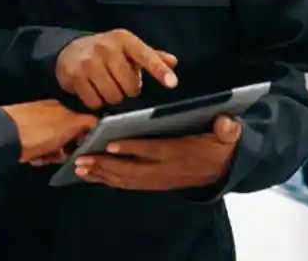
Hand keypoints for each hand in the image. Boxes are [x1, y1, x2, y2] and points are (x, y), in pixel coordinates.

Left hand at [1, 100, 97, 163]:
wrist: (6, 136)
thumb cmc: (42, 130)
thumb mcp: (70, 124)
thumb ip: (87, 122)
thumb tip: (99, 122)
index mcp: (60, 107)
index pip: (79, 121)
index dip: (84, 136)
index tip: (85, 148)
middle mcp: (48, 114)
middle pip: (65, 135)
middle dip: (67, 148)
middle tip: (66, 156)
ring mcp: (34, 126)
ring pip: (52, 145)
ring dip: (53, 154)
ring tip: (49, 158)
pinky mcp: (22, 139)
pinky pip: (38, 151)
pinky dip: (40, 156)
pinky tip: (37, 159)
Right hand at [55, 29, 178, 109]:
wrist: (71, 49)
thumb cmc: (108, 51)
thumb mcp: (129, 49)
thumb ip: (152, 57)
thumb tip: (173, 62)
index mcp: (125, 40)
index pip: (146, 56)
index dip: (159, 71)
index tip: (172, 83)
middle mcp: (107, 48)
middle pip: (130, 86)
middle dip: (128, 89)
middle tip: (120, 81)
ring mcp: (89, 61)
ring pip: (113, 96)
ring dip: (112, 97)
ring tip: (107, 85)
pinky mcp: (75, 75)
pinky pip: (94, 101)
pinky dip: (96, 101)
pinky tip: (93, 89)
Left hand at [74, 115, 242, 190]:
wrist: (223, 170)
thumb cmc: (219, 146)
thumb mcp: (227, 136)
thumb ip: (227, 129)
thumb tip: (227, 122)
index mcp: (180, 153)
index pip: (153, 150)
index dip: (132, 149)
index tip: (111, 143)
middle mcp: (166, 170)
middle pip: (132, 170)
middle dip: (105, 166)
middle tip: (81, 160)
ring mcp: (159, 180)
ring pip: (126, 180)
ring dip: (102, 175)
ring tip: (80, 169)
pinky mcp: (154, 183)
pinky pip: (129, 185)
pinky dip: (110, 181)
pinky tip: (93, 177)